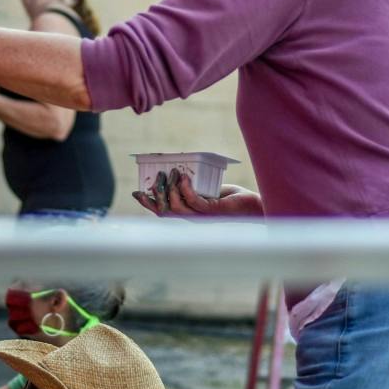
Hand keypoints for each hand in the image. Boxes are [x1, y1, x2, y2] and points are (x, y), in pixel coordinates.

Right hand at [132, 168, 264, 218]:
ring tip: (172, 173)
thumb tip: (177, 171)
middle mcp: (192, 217)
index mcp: (188, 213)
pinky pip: (195, 202)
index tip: (136, 193)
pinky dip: (186, 189)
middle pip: (165, 212)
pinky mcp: (212, 212)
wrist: (251, 204)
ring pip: (177, 208)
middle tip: (153, 180)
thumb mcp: (206, 188)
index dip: (148, 204)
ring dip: (171, 190)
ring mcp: (202, 216)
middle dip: (155, 197)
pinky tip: (185, 177)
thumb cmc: (229, 197)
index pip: (163, 211)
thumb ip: (192, 186)